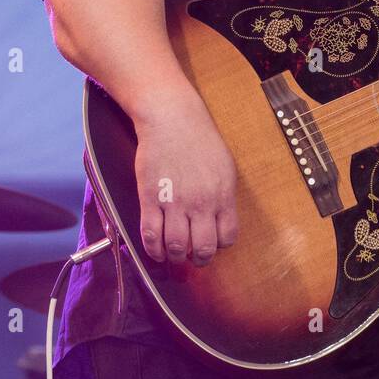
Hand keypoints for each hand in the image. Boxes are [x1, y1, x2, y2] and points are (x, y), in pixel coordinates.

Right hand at [132, 93, 238, 266]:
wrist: (172, 119)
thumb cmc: (200, 140)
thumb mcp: (225, 167)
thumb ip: (224, 196)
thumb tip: (221, 220)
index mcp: (223, 195)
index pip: (227, 237)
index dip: (220, 245)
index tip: (213, 244)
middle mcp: (201, 203)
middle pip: (203, 248)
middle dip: (200, 259)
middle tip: (194, 258)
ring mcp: (174, 203)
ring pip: (177, 247)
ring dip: (176, 257)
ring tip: (175, 255)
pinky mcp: (150, 199)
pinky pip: (151, 236)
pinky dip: (153, 250)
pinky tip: (156, 251)